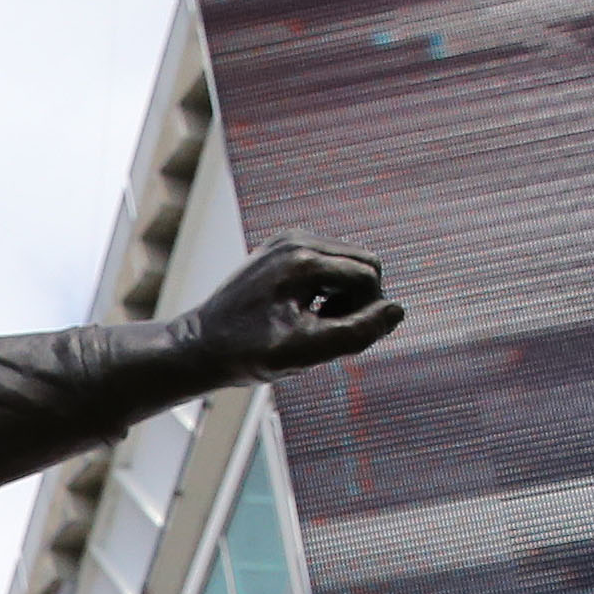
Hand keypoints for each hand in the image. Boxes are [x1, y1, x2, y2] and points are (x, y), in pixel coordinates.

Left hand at [179, 239, 404, 381]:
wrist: (197, 348)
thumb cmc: (245, 354)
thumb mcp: (303, 353)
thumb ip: (355, 334)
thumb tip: (396, 310)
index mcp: (302, 257)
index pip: (369, 275)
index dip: (364, 312)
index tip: (332, 339)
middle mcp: (296, 239)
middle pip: (363, 264)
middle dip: (356, 302)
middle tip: (322, 333)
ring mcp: (287, 241)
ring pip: (347, 265)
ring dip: (340, 298)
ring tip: (308, 325)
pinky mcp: (280, 250)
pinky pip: (326, 266)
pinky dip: (323, 292)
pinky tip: (298, 315)